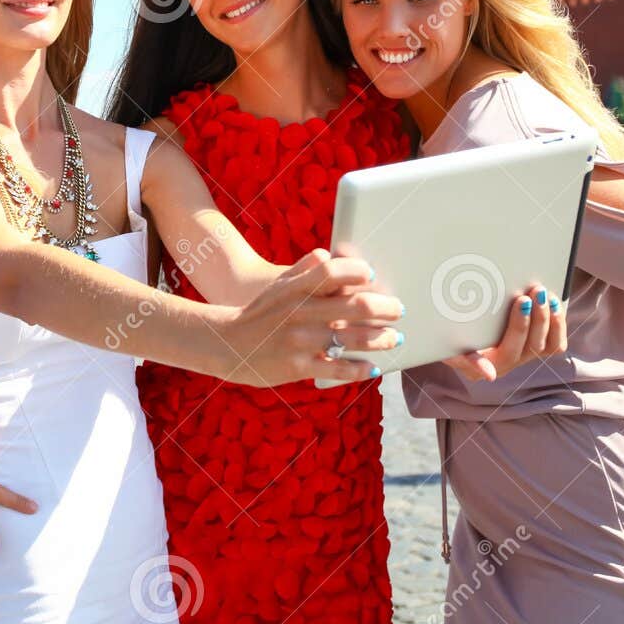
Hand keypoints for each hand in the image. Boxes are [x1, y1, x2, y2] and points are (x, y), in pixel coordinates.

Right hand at [220, 249, 403, 386]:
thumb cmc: (259, 312)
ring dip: (381, 339)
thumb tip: (330, 254)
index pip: (332, 271)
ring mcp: (300, 341)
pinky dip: (360, 369)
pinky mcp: (298, 367)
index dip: (357, 270)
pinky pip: (338, 368)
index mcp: (296, 288)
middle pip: (356, 306)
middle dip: (386, 308)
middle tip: (398, 309)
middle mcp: (300, 312)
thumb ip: (304, 269)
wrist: (225, 344)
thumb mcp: (277, 285)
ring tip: (394, 338)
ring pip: (354, 339)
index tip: (372, 275)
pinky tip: (371, 368)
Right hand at [445, 284, 564, 382]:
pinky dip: (558, 324)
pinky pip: (555, 344)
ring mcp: (523, 356)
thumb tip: (490, 375)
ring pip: (548, 346)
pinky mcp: (535, 347)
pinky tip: (553, 303)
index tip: (522, 301)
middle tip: (535, 291)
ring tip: (547, 296)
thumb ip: (466, 359)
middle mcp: (508, 364)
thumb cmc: (449, 337)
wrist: (455, 333)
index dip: (519, 326)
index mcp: (487, 364)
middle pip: (532, 346)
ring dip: (551, 320)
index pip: (509, 352)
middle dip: (537, 316)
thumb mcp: (449, 347)